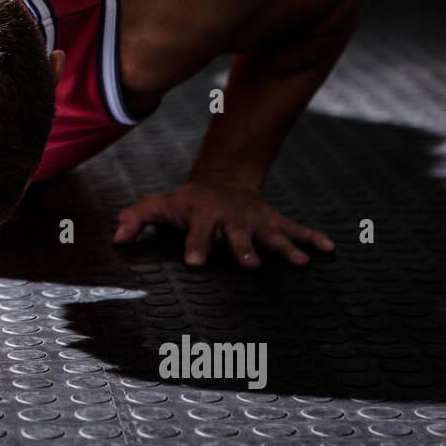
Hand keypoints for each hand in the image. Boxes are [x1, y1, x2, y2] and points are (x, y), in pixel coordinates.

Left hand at [113, 180, 333, 267]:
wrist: (221, 181)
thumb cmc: (185, 202)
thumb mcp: (159, 206)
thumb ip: (136, 219)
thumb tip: (117, 237)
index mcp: (203, 216)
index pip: (196, 233)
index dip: (195, 246)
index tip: (194, 263)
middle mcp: (231, 218)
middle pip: (238, 235)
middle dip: (243, 248)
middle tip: (250, 264)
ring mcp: (255, 220)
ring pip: (271, 234)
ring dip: (285, 247)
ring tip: (300, 262)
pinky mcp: (273, 221)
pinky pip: (295, 229)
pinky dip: (312, 237)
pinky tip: (328, 249)